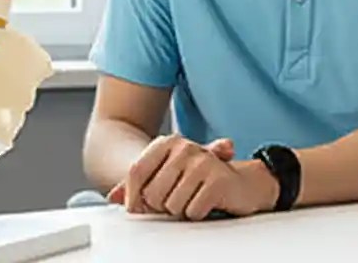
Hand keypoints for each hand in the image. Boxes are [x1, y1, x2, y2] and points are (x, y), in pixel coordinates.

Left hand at [106, 136, 277, 219]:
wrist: (243, 182)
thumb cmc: (201, 179)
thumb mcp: (168, 175)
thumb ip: (139, 184)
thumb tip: (113, 197)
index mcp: (167, 143)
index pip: (136, 172)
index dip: (133, 197)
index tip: (137, 209)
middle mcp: (184, 148)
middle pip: (152, 194)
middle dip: (161, 206)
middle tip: (176, 200)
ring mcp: (202, 162)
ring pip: (172, 206)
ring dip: (181, 210)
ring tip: (193, 199)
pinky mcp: (217, 180)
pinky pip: (193, 212)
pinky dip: (198, 213)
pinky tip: (207, 203)